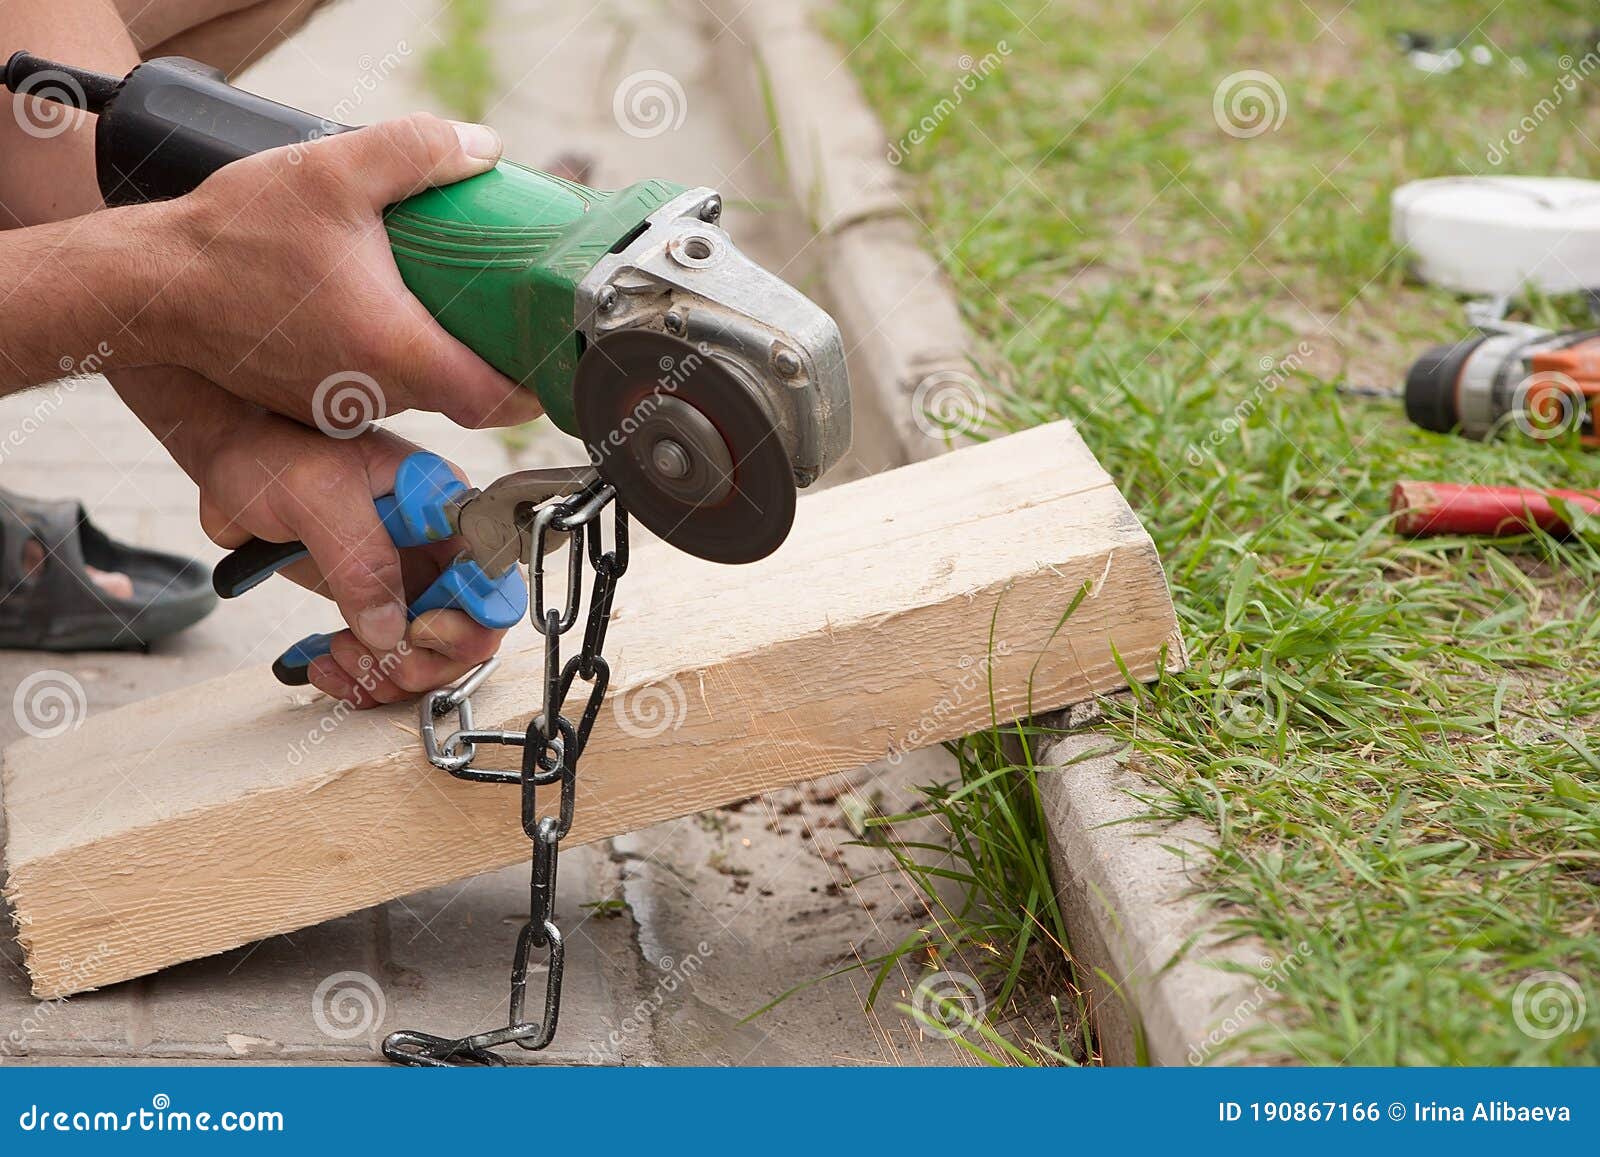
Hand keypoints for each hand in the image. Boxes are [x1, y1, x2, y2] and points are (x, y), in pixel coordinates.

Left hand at [112, 366, 508, 706]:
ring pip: (429, 657)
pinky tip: (324, 664)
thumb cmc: (274, 449)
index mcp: (443, 509)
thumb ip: (360, 560)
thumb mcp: (318, 494)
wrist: (231, 456)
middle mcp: (435, 548)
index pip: (491, 581)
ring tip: (337, 655)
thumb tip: (390, 631)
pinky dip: (360, 679)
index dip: (468, 620)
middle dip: (423, 659)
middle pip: (469, 633)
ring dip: (386, 674)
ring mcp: (404, 579)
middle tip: (371, 654)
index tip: (417, 629)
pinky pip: (386, 660)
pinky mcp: (369, 602)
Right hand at [141, 113, 542, 431]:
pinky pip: (368, 388)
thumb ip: (418, 152)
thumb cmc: (235, 237)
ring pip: (413, 391)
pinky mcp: (310, 401)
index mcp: (395, 350)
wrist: (149, 282)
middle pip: (459, 393)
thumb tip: (482, 147)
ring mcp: (339, 404)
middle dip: (485, 357)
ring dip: (431, 354)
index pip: (494, 401)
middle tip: (503, 313)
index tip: (549, 368)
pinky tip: (377, 311)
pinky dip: (385, 359)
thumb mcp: (334, 172)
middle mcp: (372, 390)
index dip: (532, 390)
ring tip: (438, 302)